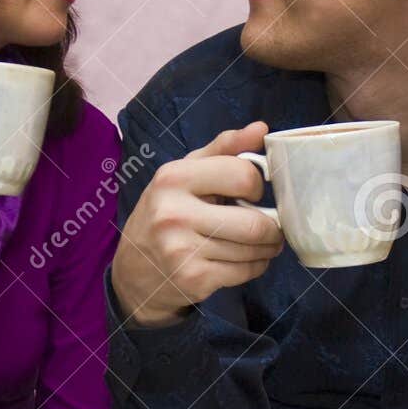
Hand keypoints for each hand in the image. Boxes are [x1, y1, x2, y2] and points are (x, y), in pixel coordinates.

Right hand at [110, 121, 284, 326]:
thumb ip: (223, 149)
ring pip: (253, 250)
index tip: (251, 193)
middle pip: (254, 223)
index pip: (242, 175)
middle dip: (272, 227)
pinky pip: (246, 272)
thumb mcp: (184, 174)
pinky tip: (245, 260)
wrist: (135, 270)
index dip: (257, 185)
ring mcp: (183, 251)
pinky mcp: (193, 279)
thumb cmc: (166, 213)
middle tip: (271, 227)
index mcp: (173, 179)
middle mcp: (174, 214)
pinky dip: (256, 266)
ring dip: (267, 248)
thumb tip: (262, 129)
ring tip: (260, 243)